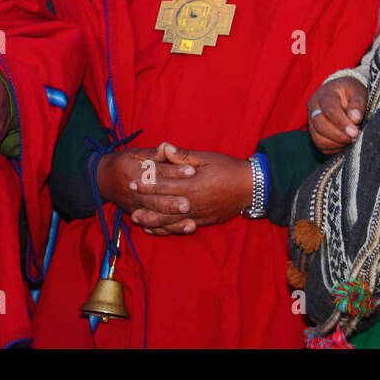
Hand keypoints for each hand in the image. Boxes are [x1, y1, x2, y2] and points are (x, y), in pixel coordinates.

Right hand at [97, 143, 194, 232]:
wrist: (101, 180)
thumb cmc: (123, 163)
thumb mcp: (135, 154)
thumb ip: (153, 153)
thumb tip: (167, 146)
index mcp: (137, 173)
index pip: (158, 173)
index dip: (175, 172)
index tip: (192, 171)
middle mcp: (137, 192)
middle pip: (156, 199)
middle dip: (172, 203)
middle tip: (189, 204)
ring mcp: (137, 206)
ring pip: (156, 216)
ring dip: (173, 221)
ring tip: (191, 224)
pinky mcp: (138, 215)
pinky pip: (154, 225)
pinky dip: (168, 230)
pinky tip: (182, 230)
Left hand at [131, 143, 251, 234]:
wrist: (250, 188)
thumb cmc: (228, 169)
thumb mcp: (206, 158)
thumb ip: (183, 156)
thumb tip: (165, 148)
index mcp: (191, 185)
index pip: (164, 185)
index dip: (147, 184)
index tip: (133, 182)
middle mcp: (192, 203)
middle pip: (163, 207)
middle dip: (145, 205)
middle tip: (130, 203)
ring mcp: (197, 215)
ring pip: (170, 221)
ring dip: (152, 221)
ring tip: (137, 220)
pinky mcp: (203, 222)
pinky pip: (180, 228)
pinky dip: (166, 230)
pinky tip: (155, 230)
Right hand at [308, 76, 367, 153]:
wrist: (339, 91)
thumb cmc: (350, 92)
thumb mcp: (358, 92)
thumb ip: (357, 104)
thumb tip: (355, 119)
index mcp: (325, 94)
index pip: (330, 110)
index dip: (342, 123)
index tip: (355, 132)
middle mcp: (314, 107)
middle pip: (320, 125)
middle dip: (339, 136)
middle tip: (355, 137)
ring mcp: (311, 120)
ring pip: (318, 138)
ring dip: (336, 143)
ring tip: (351, 140)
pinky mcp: (313, 131)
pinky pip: (320, 145)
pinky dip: (333, 148)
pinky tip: (344, 143)